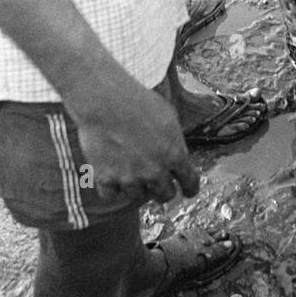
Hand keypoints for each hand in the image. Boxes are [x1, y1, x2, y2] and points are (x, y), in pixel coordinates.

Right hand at [74, 80, 199, 205]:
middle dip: (163, 190)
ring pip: (138, 195)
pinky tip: (111, 176)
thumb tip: (176, 154)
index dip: (190, 189)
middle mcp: (155, 171)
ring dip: (136, 186)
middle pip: (165, 195)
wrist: (105, 101)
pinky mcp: (106, 178)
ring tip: (129, 171)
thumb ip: (175, 141)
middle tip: (156, 183)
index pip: (190, 182)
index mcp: (175, 154)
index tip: (188, 192)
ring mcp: (130, 177)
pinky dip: (111, 187)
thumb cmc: (137, 102)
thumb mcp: (169, 117)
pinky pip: (112, 194)